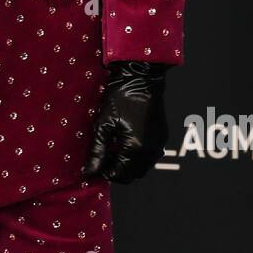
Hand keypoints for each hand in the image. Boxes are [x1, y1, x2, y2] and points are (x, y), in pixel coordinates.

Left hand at [84, 60, 169, 183]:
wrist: (141, 77)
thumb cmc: (120, 97)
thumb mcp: (103, 124)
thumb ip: (97, 151)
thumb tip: (89, 171)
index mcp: (136, 148)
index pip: (119, 174)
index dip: (104, 172)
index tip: (94, 164)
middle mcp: (151, 150)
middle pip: (132, 174)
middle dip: (116, 170)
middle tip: (102, 156)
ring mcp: (159, 144)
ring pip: (142, 167)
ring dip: (127, 164)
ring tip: (111, 148)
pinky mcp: (162, 137)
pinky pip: (149, 156)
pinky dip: (137, 156)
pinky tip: (124, 142)